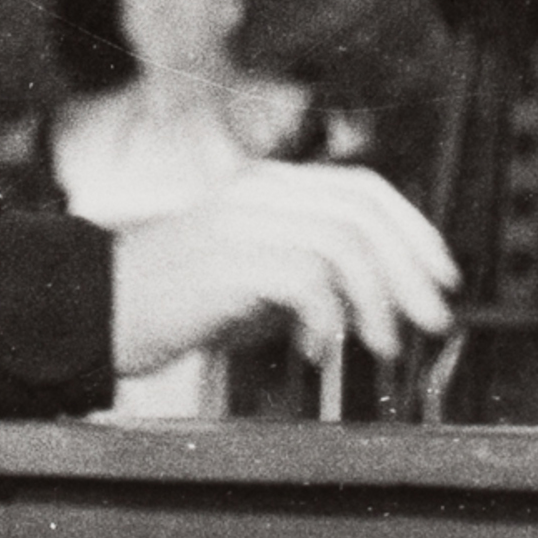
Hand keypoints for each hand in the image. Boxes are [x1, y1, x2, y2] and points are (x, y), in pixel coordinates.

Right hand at [110, 163, 458, 373]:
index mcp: (269, 187)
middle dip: (411, 269)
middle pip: (364, 214)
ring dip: (377, 301)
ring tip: (379, 344)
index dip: (414, 231)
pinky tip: (319, 349)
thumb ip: (308, 268)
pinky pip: (306, 280)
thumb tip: (380, 292)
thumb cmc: (173, 298)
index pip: (364, 190)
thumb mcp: (252, 272)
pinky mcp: (228, 262)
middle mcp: (260, 194)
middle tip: (431, 319)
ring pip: (344, 244)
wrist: (95, 307)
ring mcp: (243, 224)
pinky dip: (328, 319)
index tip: (442, 276)